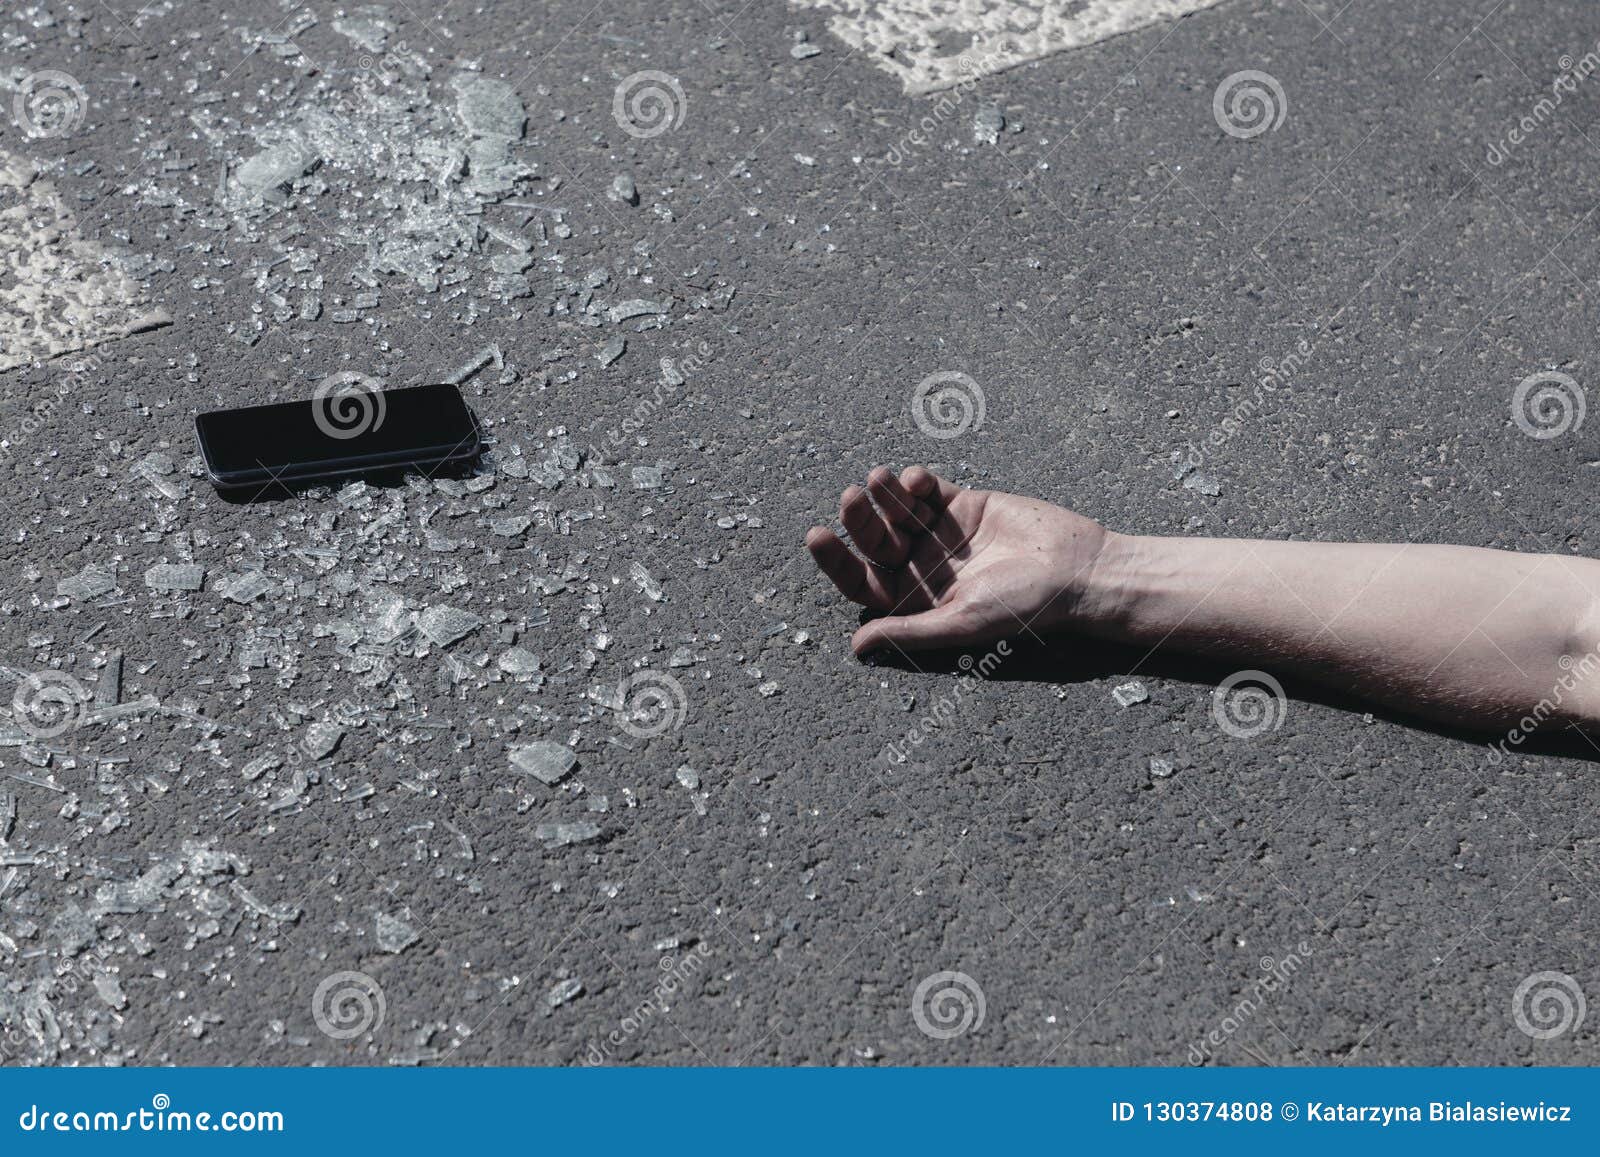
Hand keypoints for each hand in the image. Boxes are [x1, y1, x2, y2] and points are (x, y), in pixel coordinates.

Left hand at [805, 466, 1116, 655]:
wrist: (1076, 570)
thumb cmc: (1022, 607)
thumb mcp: (961, 622)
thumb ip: (909, 631)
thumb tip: (857, 646)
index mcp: (914, 599)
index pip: (861, 579)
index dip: (836, 560)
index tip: (818, 536)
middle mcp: (922, 567)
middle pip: (875, 540)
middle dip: (859, 519)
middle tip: (850, 498)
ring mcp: (941, 535)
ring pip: (897, 510)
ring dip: (883, 494)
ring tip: (878, 479)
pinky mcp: (963, 506)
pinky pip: (929, 490)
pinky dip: (917, 482)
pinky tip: (918, 481)